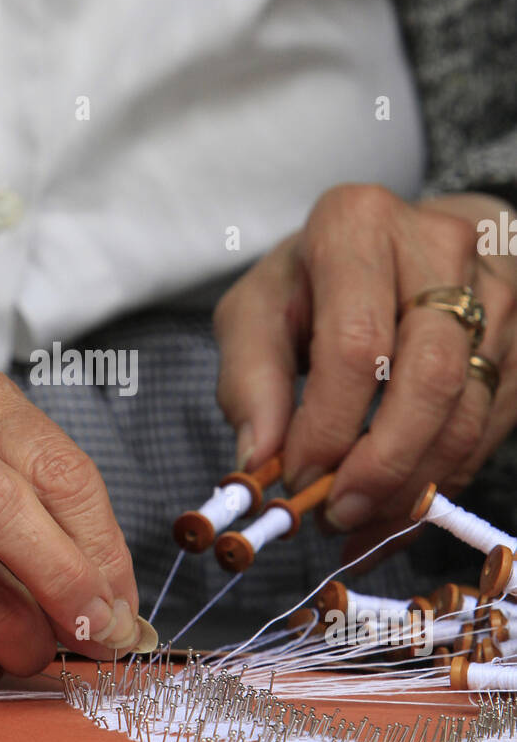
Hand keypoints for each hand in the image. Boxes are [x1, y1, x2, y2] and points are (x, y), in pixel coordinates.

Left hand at [213, 184, 516, 557]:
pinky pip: (489, 429)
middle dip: (382, 465)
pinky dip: (440, 481)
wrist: (397, 244)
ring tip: (361, 516)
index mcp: (357, 226)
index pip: (356, 345)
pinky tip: (397, 505)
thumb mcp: (257, 312)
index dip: (327, 426)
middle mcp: (438, 247)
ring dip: (412, 484)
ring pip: (468, 412)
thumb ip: (248, 383)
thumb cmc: (314, 285)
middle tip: (338, 512)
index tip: (298, 477)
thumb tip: (259, 462)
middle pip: (430, 379)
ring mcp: (494, 292)